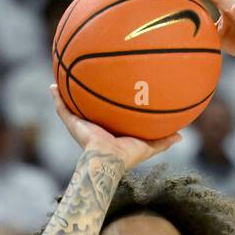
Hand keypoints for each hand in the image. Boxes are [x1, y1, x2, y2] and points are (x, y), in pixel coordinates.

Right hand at [50, 86, 179, 169]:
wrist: (107, 161)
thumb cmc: (127, 156)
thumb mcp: (149, 146)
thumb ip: (163, 141)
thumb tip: (182, 136)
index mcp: (109, 130)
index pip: (108, 113)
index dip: (109, 101)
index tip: (111, 88)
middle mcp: (94, 126)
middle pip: (89, 106)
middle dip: (86, 93)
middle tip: (88, 76)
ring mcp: (81, 124)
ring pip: (72, 105)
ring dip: (67, 92)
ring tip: (64, 74)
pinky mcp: (73, 124)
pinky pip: (61, 108)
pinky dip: (56, 97)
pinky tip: (52, 85)